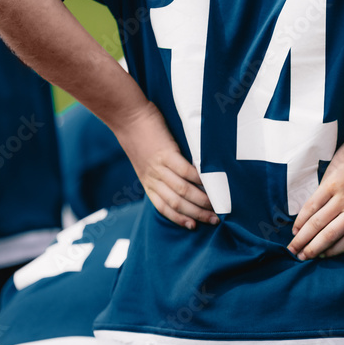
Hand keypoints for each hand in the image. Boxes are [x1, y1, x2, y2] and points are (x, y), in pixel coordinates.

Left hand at [115, 101, 217, 228]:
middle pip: (176, 203)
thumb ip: (160, 172)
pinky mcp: (165, 153)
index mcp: (147, 183)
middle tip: (215, 219)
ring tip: (216, 205)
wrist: (127, 118)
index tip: (195, 226)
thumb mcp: (145, 161)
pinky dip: (199, 179)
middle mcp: (152, 179)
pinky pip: (184, 170)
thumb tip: (182, 179)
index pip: (164, 208)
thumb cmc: (139, 136)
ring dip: (201, 200)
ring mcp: (159, 167)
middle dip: (196, 214)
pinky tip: (211, 182)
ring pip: (182, 190)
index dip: (180, 219)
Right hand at [288, 134, 343, 259]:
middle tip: (301, 258)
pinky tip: (296, 227)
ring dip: (303, 237)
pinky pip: (313, 205)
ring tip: (293, 248)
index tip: (324, 257)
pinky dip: (302, 218)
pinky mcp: (329, 183)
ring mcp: (341, 197)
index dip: (335, 251)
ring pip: (318, 223)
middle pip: (330, 236)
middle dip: (313, 250)